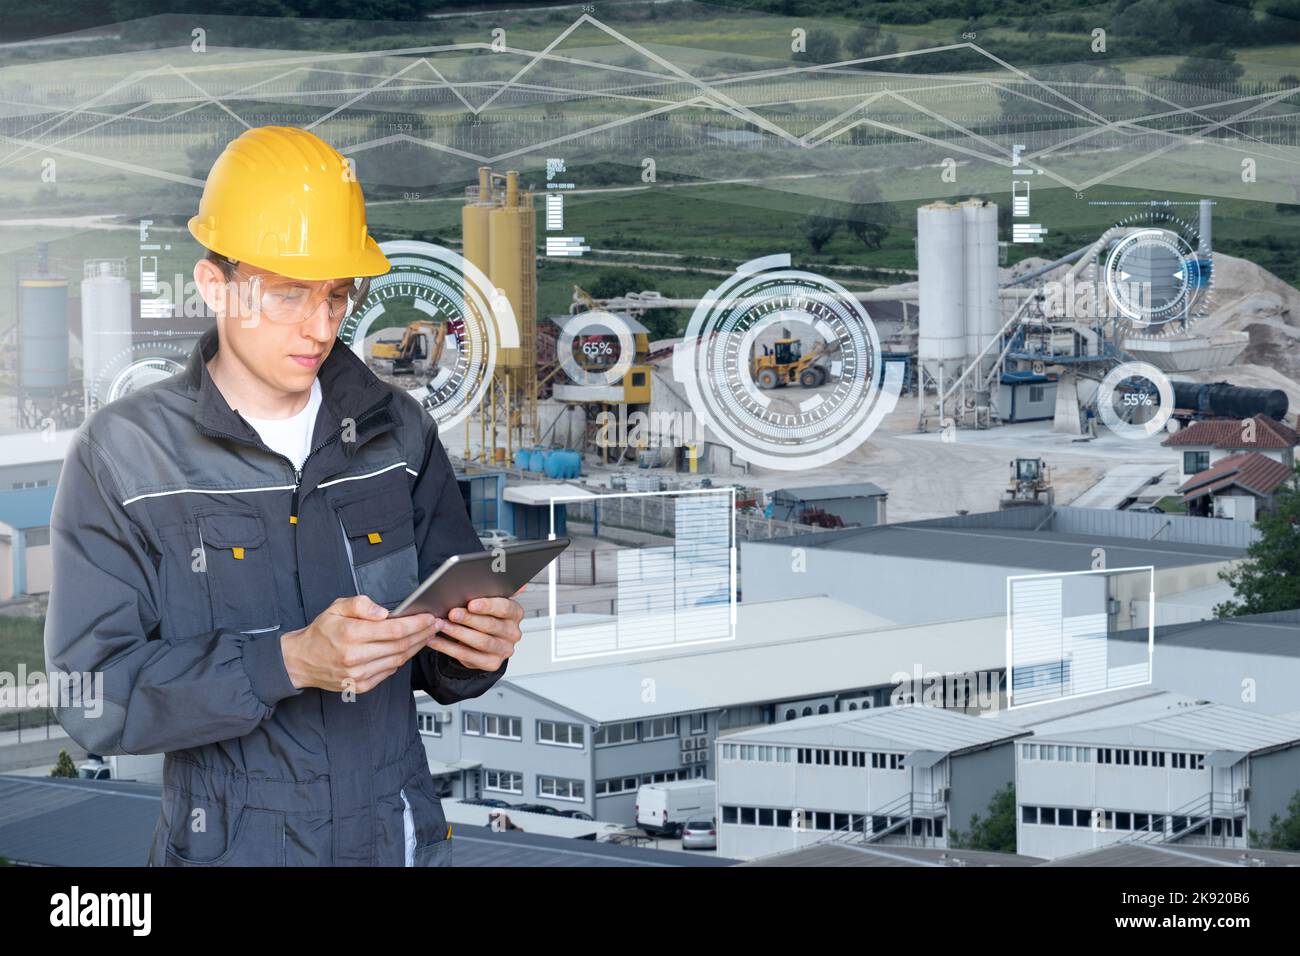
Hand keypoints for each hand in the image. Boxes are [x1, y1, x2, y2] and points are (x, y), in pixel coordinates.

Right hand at [281, 595, 437, 693]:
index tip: (429, 617)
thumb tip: (383, 612)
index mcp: (350, 634)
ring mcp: (358, 674)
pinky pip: (389, 672)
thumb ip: (360, 604)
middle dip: (422, 634)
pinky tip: (407, 649)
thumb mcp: (335, 608)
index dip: (417, 624)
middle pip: (401, 646)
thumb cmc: (321, 632)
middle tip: (434, 625)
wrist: (301, 661)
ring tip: (425, 635)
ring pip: (398, 660)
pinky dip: (401, 660)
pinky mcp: (361, 685)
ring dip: (416, 648)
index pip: (394, 630)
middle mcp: (355, 656)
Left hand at [426, 587, 524, 672]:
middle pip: (492, 625)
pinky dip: (448, 648)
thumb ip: (494, 588)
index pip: (505, 608)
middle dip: (469, 619)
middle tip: (452, 613)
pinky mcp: (492, 663)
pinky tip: (435, 640)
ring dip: (457, 633)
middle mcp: (513, 633)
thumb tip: (507, 576)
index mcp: (515, 613)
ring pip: (480, 642)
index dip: (488, 606)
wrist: (479, 641)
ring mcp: (504, 650)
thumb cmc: (482, 615)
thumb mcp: (488, 600)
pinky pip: (468, 657)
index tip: (472, 603)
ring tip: (441, 625)